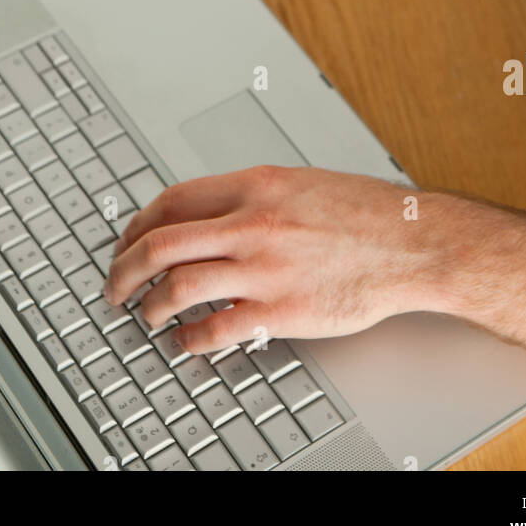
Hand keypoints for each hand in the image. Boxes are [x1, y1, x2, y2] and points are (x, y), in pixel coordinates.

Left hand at [103, 165, 446, 354]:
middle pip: (160, 243)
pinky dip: (190, 339)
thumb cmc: (364, 213)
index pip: (172, 201)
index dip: (138, 225)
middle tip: (114, 286)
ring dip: (150, 306)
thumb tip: (207, 215)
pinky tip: (188, 342)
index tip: (128, 241)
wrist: (411, 243)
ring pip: (178, 287)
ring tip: (145, 315)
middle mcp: (252, 223)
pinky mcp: (280, 311)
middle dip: (123, 268)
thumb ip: (252, 196)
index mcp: (255, 185)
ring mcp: (264, 268)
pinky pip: (215, 329)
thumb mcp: (300, 183)